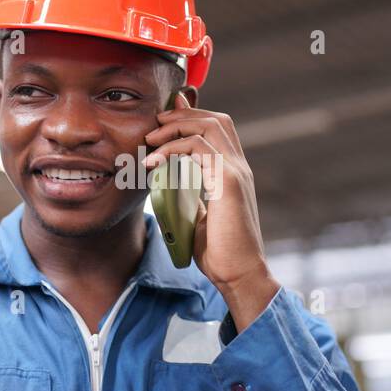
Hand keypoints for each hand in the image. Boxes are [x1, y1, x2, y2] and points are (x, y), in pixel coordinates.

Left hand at [143, 93, 279, 329]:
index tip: (163, 120)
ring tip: (151, 139)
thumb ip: (192, 199)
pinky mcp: (228, 181)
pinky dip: (173, 148)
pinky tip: (155, 161)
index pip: (218, 129)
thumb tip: (173, 187)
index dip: (192, 117)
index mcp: (233, 173)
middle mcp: (238, 167)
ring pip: (209, 126)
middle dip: (182, 115)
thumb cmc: (220, 253)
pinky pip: (199, 148)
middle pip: (215, 119)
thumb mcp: (201, 218)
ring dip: (175, 127)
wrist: (239, 275)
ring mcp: (236, 172)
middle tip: (155, 125)